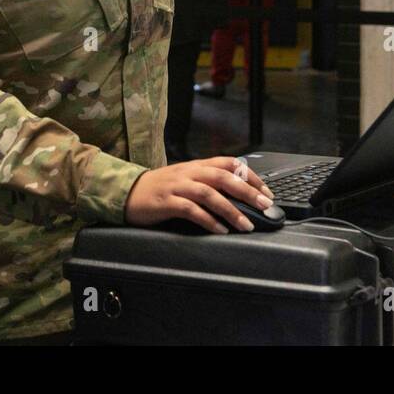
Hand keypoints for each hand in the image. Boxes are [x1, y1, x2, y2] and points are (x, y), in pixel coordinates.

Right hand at [125, 156, 275, 233]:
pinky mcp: (166, 202)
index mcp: (197, 165)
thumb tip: (239, 195)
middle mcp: (189, 173)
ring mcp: (177, 187)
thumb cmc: (161, 188)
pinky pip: (191, 210)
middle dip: (247, 192)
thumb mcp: (186, 179)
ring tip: (246, 224)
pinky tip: (220, 230)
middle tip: (265, 206)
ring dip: (231, 210)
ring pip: (209, 194)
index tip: (266, 191)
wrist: (127, 192)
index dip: (250, 176)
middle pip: (223, 177)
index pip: (229, 164)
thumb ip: (208, 183)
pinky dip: (208, 220)